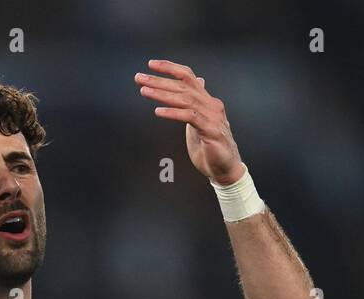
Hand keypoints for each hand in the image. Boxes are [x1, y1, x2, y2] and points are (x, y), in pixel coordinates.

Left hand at [135, 59, 243, 185]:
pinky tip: (158, 112)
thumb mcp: (199, 121)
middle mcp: (211, 104)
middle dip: (159, 81)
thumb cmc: (210, 146)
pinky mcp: (212, 131)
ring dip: (163, 95)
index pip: (188, 77)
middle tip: (139, 78)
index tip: (150, 64)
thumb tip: (199, 81)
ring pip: (185, 99)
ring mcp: (212, 117)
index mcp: (206, 100)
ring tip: (144, 91)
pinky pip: (190, 117)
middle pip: (183, 87)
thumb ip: (195, 103)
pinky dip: (173, 113)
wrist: (225, 168)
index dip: (170, 68)